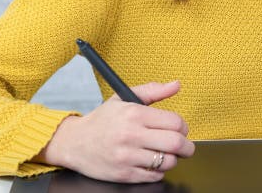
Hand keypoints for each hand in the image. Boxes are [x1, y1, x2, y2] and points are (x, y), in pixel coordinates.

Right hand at [35, 81, 194, 182]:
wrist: (74, 143)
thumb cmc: (102, 120)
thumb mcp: (124, 98)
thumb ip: (153, 90)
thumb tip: (176, 85)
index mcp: (134, 114)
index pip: (175, 122)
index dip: (184, 127)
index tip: (181, 129)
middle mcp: (131, 135)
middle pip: (176, 143)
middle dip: (187, 146)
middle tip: (185, 146)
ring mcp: (127, 157)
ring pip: (168, 162)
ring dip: (172, 159)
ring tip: (165, 153)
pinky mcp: (124, 174)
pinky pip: (154, 176)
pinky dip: (159, 171)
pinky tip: (152, 162)